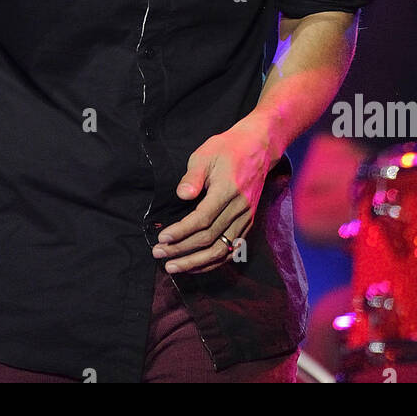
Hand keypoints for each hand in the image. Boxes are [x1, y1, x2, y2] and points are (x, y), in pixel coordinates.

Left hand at [152, 116, 275, 273]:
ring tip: (173, 267)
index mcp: (227, 190)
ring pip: (221, 250)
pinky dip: (212, 262)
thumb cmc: (227, 149)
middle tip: (158, 254)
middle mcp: (239, 208)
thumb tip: (181, 196)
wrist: (258, 147)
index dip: (181, 232)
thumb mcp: (205, 155)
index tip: (162, 238)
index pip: (202, 220)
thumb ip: (192, 177)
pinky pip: (231, 250)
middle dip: (182, 250)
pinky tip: (195, 266)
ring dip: (196, 263)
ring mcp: (246, 218)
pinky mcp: (248, 223)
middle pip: (209, 239)